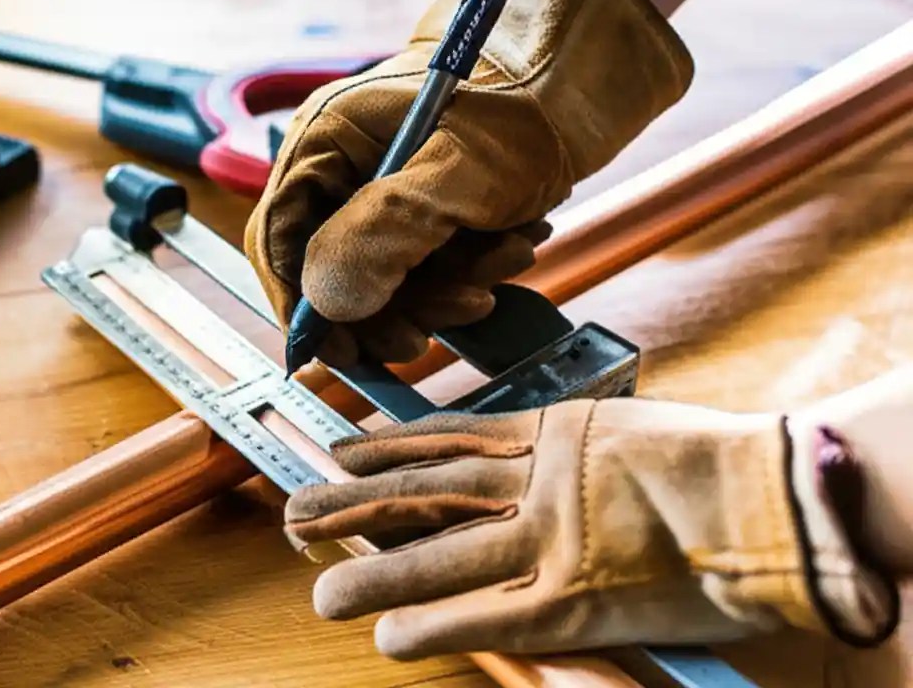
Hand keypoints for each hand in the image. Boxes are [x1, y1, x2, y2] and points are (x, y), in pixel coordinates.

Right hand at [244, 0, 693, 366]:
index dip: (300, 303)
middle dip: (382, 307)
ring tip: (500, 264)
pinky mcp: (419, 212)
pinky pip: (422, 269)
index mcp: (327, 142)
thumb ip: (383, 236)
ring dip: (440, 292)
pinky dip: (464, 275)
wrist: (586, 84)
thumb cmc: (525, 108)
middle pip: (327, 268)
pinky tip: (510, 247)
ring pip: (381, 278)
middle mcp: (343, 169)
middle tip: (420, 337)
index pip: (278, 238)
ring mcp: (380, 191)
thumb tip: (327, 302)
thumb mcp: (456, 176)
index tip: (333, 352)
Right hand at [283, 395, 899, 659]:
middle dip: (366, 572)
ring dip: (364, 500)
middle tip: (316, 589)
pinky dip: (411, 442)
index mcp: (570, 601)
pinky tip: (368, 447)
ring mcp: (543, 479)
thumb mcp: (653, 632)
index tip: (381, 638)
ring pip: (435, 491)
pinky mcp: (552, 431)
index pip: (470, 621)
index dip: (419, 630)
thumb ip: (578, 640)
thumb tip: (524, 653)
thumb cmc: (727, 576)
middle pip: (436, 558)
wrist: (774, 500)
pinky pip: (467, 437)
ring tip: (309, 504)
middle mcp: (544, 539)